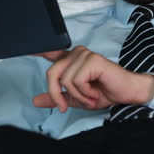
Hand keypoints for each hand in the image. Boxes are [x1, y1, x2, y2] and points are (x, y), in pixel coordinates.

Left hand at [32, 47, 153, 112]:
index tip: (26, 46)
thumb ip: (57, 98)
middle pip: (52, 73)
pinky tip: (96, 91)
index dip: (37, 49)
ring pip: (65, 80)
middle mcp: (76, 53)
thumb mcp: (75, 99)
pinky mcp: (92, 60)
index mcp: (70, 60)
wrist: (126, 94)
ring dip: (78, 96)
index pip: (50, 52)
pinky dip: (85, 93)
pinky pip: (76, 81)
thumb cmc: (104, 93)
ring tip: (91, 96)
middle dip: (57, 94)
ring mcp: (84, 55)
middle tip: (66, 106)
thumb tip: (35, 101)